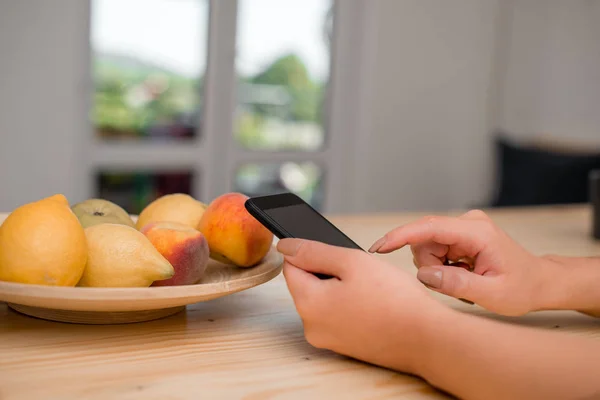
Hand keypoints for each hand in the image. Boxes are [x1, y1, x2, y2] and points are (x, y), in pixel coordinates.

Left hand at [277, 238, 446, 374]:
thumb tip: (285, 246)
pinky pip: (338, 316)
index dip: (311, 252)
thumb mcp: (352, 262)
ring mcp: (328, 340)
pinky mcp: (344, 346)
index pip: (291, 267)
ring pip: (324, 300)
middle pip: (307, 285)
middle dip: (328, 271)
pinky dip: (349, 305)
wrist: (428, 339)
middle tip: (359, 270)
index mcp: (308, 304)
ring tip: (369, 287)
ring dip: (339, 288)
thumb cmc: (395, 300)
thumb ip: (314, 251)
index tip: (335, 251)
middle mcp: (312, 327)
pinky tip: (372, 302)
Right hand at [368, 210, 554, 315]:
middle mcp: (468, 223)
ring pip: (426, 245)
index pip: (429, 228)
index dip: (400, 236)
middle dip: (429, 266)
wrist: (540, 281)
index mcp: (477, 232)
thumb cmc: (522, 287)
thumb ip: (457, 283)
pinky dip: (441, 265)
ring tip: (461, 280)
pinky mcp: (459, 234)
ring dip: (435, 267)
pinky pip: (434, 248)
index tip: (379, 247)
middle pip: (424, 240)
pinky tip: (460, 273)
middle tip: (453, 284)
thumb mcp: (492, 294)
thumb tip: (425, 274)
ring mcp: (463, 227)